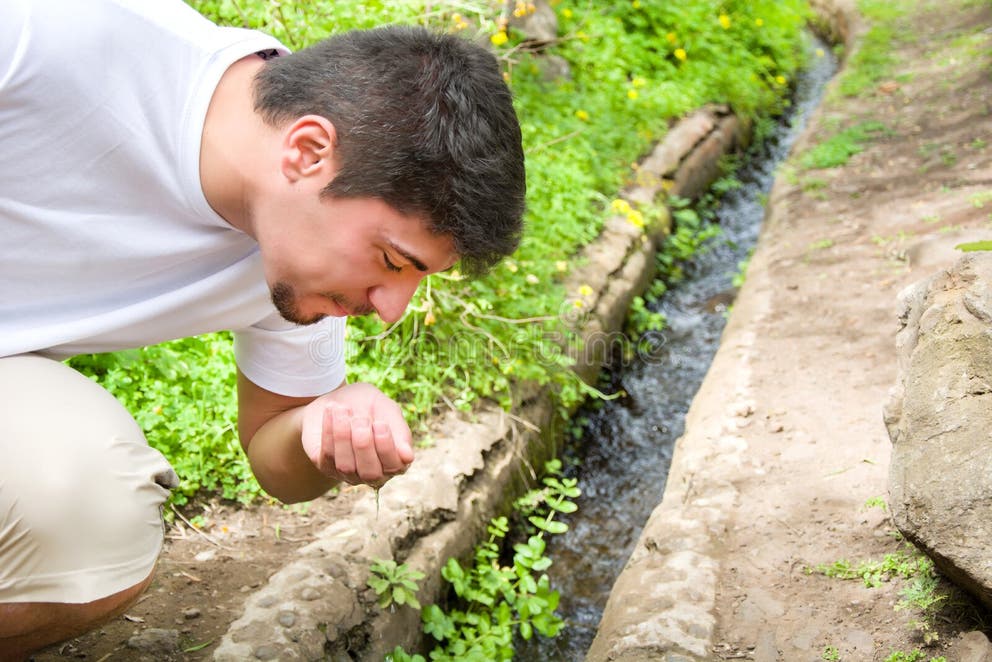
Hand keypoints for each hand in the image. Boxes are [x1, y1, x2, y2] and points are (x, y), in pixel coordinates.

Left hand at [300, 382, 414, 486]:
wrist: (339, 399)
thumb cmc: (369, 406)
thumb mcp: (387, 409)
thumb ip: (399, 430)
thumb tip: (407, 457)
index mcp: (394, 460)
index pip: (395, 466)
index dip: (386, 447)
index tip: (380, 423)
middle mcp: (373, 473)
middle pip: (371, 473)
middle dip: (364, 444)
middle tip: (361, 419)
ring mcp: (348, 473)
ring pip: (346, 466)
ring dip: (343, 436)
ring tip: (343, 409)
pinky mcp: (326, 466)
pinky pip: (327, 456)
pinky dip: (329, 431)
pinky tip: (332, 411)